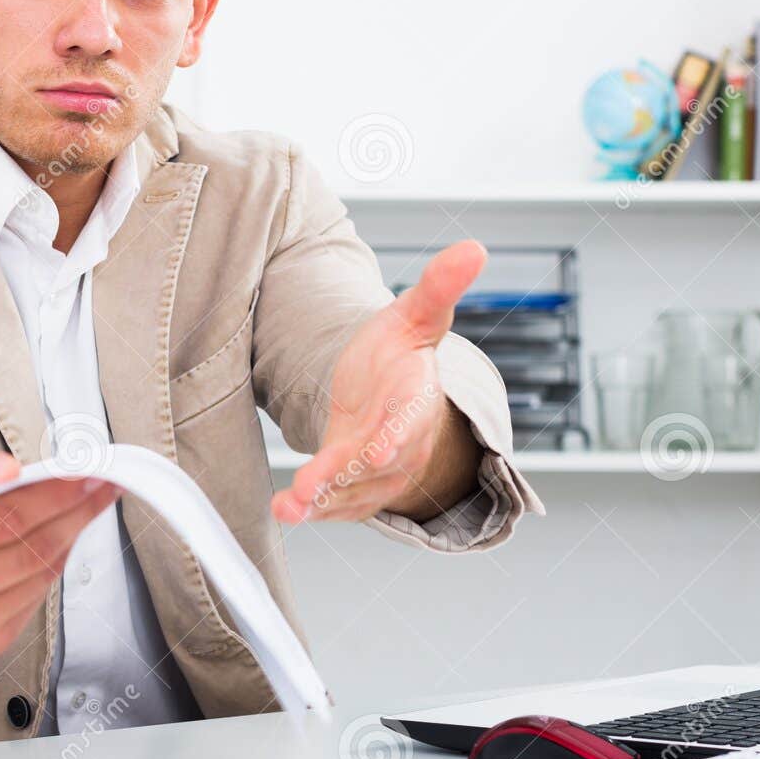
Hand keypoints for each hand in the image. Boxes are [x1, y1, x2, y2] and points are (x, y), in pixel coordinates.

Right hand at [0, 439, 120, 668]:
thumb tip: (7, 471)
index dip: (52, 494)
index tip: (88, 470)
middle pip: (27, 548)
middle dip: (74, 510)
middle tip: (103, 481)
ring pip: (39, 574)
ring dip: (70, 534)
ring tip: (86, 501)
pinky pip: (34, 596)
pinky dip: (51, 561)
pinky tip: (52, 535)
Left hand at [271, 240, 486, 523]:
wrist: (392, 395)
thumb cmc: (401, 355)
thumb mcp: (416, 317)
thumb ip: (438, 288)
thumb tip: (474, 248)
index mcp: (416, 398)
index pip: (412, 416)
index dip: (399, 431)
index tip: (384, 444)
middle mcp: (403, 441)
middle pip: (377, 462)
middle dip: (347, 474)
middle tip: (314, 483)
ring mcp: (380, 470)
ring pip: (354, 490)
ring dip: (323, 499)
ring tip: (291, 504)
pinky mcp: (356, 487)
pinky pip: (336, 503)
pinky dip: (312, 509)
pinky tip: (285, 511)